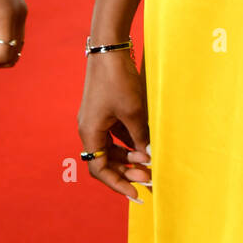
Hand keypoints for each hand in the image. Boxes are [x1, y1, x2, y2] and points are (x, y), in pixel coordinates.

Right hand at [77, 50, 151, 202]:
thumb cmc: (118, 80)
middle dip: (128, 171)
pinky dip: (130, 141)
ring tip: (151, 162)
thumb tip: (150, 156)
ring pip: (113, 146)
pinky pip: (116, 132)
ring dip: (130, 156)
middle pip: (106, 160)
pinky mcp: (106, 109)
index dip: (118, 183)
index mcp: (90, 133)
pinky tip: (147, 144)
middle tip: (150, 178)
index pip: (100, 169)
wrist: (109, 48)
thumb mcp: (133, 112)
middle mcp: (90, 128)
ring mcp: (97, 118)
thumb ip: (140, 137)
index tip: (136, 194)